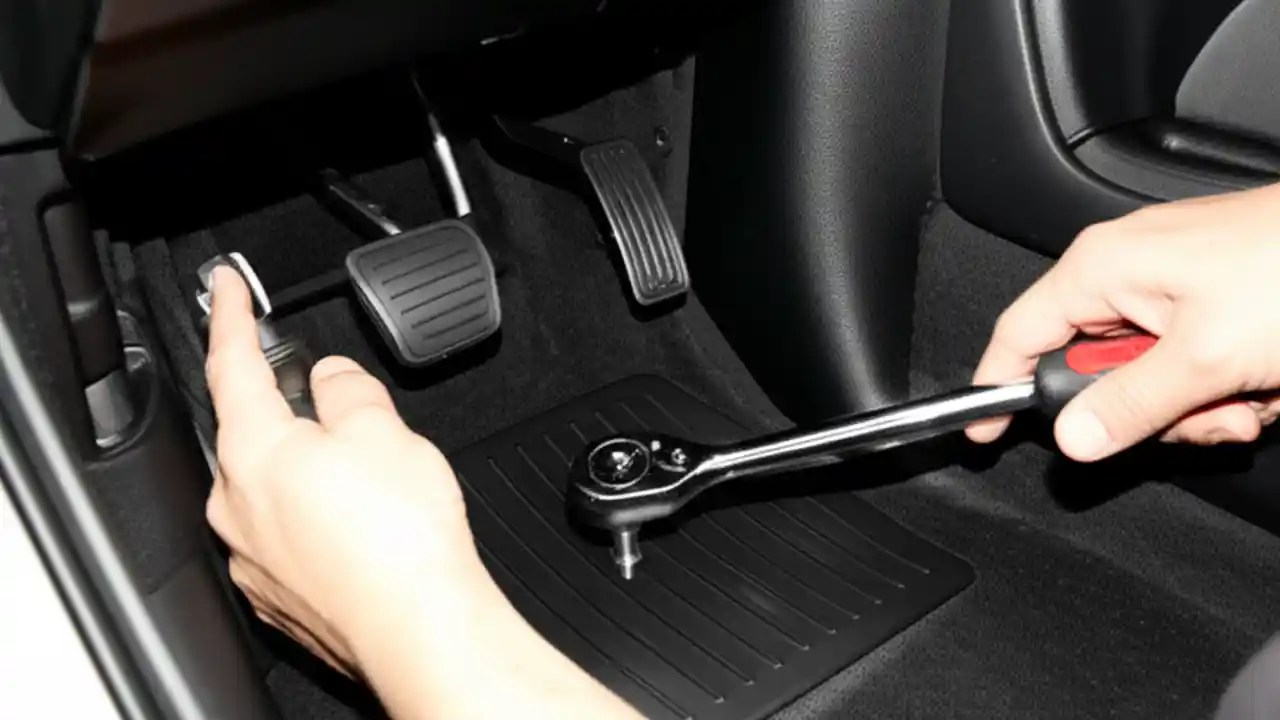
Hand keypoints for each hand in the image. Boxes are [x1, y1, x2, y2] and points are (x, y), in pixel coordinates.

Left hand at [204, 266, 480, 674]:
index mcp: (253, 451)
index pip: (230, 365)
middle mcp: (237, 507)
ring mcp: (254, 558)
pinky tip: (364, 529)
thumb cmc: (401, 539)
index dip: (229, 318)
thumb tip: (334, 378)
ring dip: (309, 473)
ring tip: (374, 484)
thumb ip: (349, 390)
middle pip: (253, 433)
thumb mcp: (384, 430)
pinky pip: (288, 540)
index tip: (225, 289)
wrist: (419, 629)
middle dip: (292, 411)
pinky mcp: (279, 598)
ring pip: (272, 491)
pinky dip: (318, 523)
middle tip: (345, 408)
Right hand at [967, 184, 1279, 461]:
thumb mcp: (1206, 357)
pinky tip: (1261, 382)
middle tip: (1189, 418)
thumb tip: (1074, 435)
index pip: (1018, 335)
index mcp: (1103, 268)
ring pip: (1147, 379)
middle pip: (1091, 371)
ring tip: (1246, 397)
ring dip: (1195, 407)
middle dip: (1144, 411)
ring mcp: (1174, 287)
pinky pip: (1189, 365)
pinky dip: (1224, 388)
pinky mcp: (1213, 300)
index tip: (985, 430)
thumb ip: (1129, 404)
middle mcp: (1129, 273)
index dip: (996, 386)